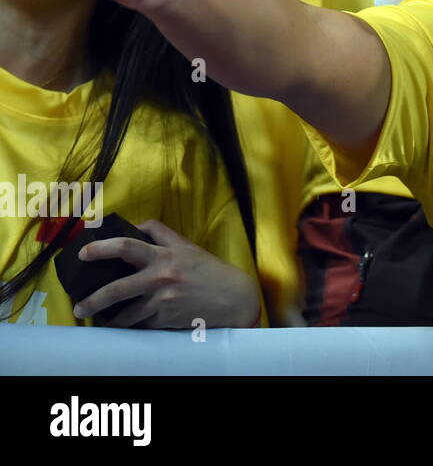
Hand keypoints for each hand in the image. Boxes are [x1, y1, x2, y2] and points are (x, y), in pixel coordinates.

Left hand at [71, 220, 260, 328]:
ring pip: (126, 315)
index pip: (127, 246)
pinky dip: (133, 326)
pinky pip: (141, 325)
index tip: (84, 253)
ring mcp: (163, 301)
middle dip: (93, 300)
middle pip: (117, 289)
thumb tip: (137, 227)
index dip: (102, 248)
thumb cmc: (209, 270)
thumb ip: (161, 234)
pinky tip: (126, 326)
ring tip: (100, 322)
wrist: (233, 298)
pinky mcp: (167, 320)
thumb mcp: (187, 246)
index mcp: (164, 256)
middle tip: (79, 307)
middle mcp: (161, 278)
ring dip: (109, 321)